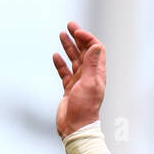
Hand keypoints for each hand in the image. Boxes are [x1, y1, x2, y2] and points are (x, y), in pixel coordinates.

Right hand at [53, 22, 105, 137]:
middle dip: (78, 38)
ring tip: (61, 35)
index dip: (87, 38)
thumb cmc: (84, 108)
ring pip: (74, 60)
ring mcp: (79, 82)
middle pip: (85, 52)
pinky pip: (65, 72)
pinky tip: (55, 56)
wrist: (75, 127)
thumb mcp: (90, 84)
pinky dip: (60, 63)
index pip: (95, 50)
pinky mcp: (69, 89)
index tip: (77, 31)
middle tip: (69, 25)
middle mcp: (90, 76)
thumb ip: (92, 64)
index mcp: (97, 73)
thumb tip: (95, 45)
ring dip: (69, 47)